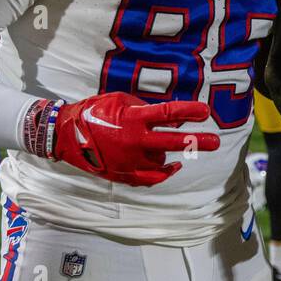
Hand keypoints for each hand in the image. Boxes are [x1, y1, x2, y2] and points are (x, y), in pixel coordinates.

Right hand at [52, 92, 219, 185]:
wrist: (65, 134)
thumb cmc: (94, 112)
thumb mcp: (121, 101)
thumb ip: (146, 109)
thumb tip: (173, 118)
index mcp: (133, 119)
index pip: (167, 114)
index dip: (188, 112)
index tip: (205, 111)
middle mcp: (134, 141)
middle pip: (172, 142)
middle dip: (196, 141)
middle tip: (215, 141)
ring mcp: (129, 160)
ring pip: (161, 160)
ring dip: (167, 152)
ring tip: (164, 144)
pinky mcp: (123, 174)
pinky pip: (151, 178)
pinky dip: (164, 172)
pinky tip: (173, 166)